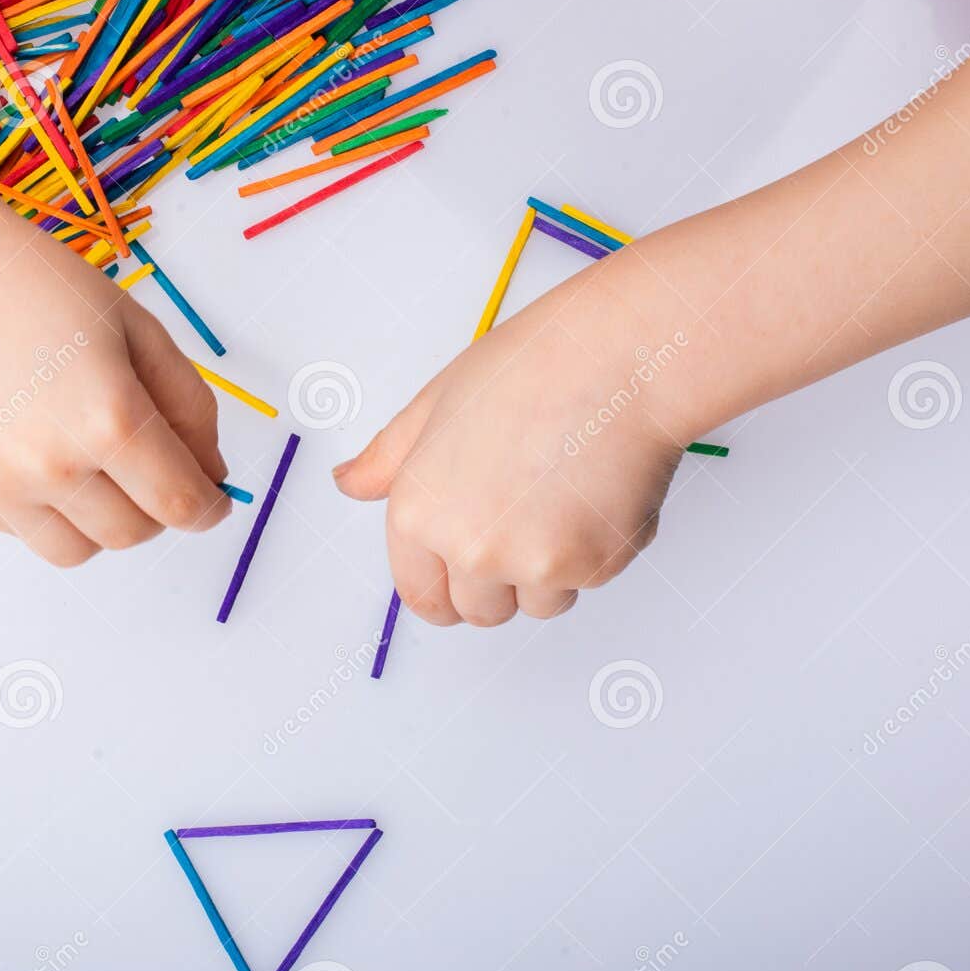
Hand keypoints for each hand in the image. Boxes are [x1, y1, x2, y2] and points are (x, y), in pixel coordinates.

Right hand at [0, 214, 230, 566]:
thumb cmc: (42, 287)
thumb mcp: (140, 329)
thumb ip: (190, 407)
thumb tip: (210, 473)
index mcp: (108, 417)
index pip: (179, 503)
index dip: (209, 509)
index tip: (213, 502)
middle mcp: (53, 464)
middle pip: (133, 534)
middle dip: (157, 510)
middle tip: (151, 467)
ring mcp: (1, 484)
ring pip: (80, 551)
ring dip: (104, 522)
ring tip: (96, 466)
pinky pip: (29, 532)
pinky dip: (52, 511)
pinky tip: (43, 453)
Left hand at [333, 282, 686, 625]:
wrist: (620, 358)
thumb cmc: (532, 369)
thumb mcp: (433, 406)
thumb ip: (387, 460)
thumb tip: (349, 484)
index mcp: (420, 515)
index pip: (421, 597)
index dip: (444, 587)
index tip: (460, 576)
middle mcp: (471, 550)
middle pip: (479, 613)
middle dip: (496, 584)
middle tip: (520, 520)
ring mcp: (535, 564)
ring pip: (538, 604)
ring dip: (548, 572)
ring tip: (559, 497)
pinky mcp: (595, 566)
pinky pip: (588, 581)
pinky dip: (594, 549)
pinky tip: (595, 489)